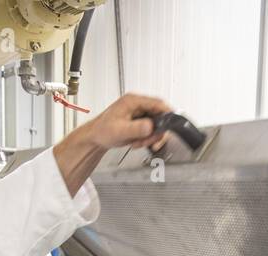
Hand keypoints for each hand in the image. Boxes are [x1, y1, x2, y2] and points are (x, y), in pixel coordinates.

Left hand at [53, 92, 174, 195]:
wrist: (95, 138)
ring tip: (138, 142)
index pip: (157, 103)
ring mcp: (139, 113)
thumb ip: (137, 128)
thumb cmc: (102, 131)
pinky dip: (146, 139)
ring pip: (156, 125)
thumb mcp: (120, 131)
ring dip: (150, 137)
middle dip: (155, 132)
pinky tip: (137, 142)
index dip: (167, 114)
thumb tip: (151, 126)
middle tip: (149, 141)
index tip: (172, 124)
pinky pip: (150, 130)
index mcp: (133, 101)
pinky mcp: (139, 122)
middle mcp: (137, 105)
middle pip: (159, 116)